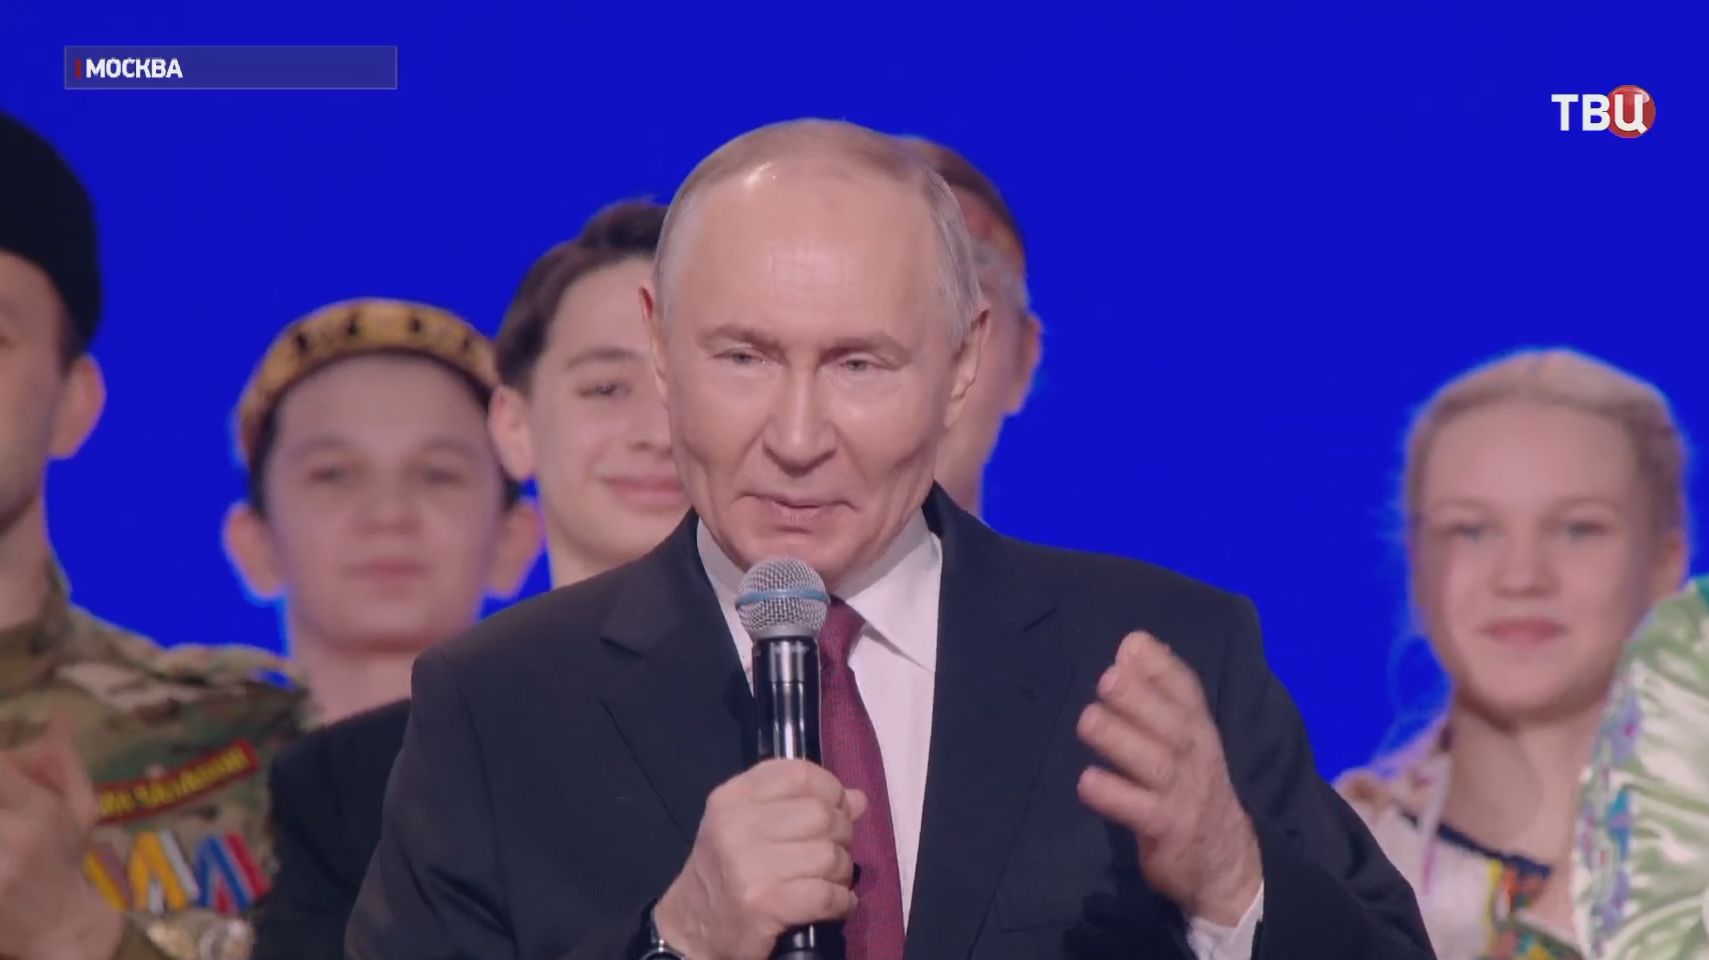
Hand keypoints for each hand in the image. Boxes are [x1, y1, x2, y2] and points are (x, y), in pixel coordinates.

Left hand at [0, 715, 123, 959]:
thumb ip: (64, 763)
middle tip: (5, 805)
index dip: (1, 768)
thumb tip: (58, 716)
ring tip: (6, 828)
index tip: (4, 776)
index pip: (0, 769)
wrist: (63, 929)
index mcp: (41, 812)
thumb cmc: (68, 861)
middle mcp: (14, 839)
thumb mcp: (81, 810)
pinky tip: (0, 853)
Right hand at [655, 759, 865, 959]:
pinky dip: (842, 902)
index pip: (799, 774)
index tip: (835, 809)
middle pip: (822, 815)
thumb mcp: (751, 825)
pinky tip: (836, 904)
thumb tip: (858, 799)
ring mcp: (750, 866)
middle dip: (841, 835)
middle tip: (833, 852)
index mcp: (733, 797)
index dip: (830, 789)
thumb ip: (801, 806)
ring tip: (830, 881)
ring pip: (829, 855)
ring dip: (841, 872)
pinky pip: (827, 895)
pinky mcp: (765, 904)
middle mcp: (738, 825)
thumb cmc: (726, 870)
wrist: (692, 927)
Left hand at [1075, 631, 1261, 925]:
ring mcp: (1184, 795)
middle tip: (1107, 678)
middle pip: (1172, 723)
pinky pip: (1139, 811)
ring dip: (1120, 740)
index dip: (1162, 667)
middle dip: (1139, 698)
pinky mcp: (1168, 831)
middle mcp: (1196, 758)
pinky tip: (1087, 781)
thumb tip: (1131, 643)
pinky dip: (1113, 794)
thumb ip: (1159, 696)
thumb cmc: (1191, 789)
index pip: (1187, 692)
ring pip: (1155, 764)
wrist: (1226, 863)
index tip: (1132, 644)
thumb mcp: (1187, 741)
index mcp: (1200, 731)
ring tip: (1088, 720)